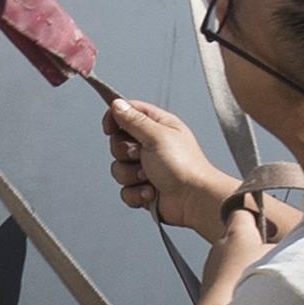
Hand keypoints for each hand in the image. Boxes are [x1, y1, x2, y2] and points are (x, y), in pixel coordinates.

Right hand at [104, 94, 249, 241]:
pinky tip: (151, 192)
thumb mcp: (157, 136)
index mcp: (157, 126)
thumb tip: (117, 104)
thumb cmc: (183, 166)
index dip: (115, 119)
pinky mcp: (143, 188)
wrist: (193, 200)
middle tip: (142, 156)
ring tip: (149, 177)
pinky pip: (125, 190)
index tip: (109, 129)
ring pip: (118, 168)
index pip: (128, 113)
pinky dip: (136, 193)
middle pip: (117, 143)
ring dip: (131, 175)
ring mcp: (146, 168)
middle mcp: (151, 145)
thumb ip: (134, 120)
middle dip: (126, 153)